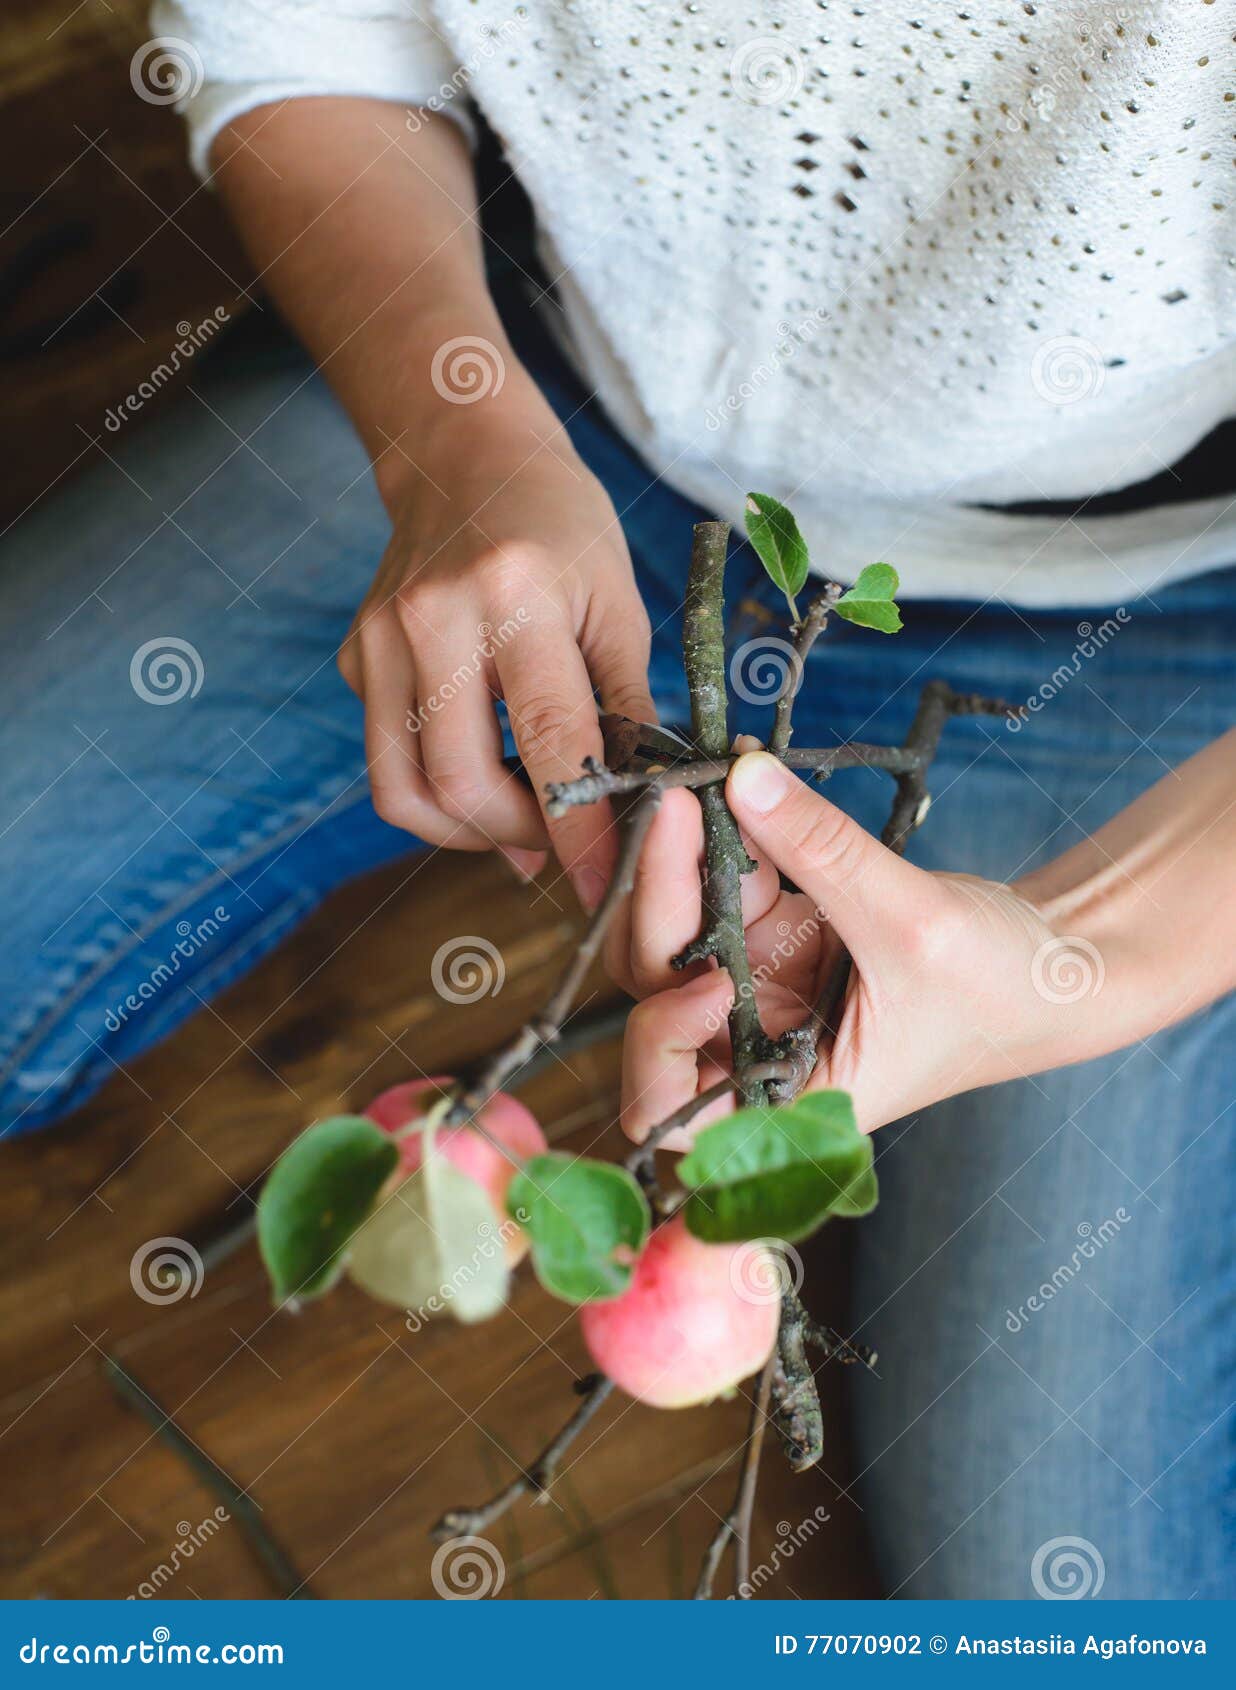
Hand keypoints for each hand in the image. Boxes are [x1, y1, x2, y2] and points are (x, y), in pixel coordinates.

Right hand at [338, 395, 653, 907]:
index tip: (608, 891)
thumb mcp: (617, 604)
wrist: (465, 454)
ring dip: (468, 831)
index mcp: (517, 596)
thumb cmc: (562, 527)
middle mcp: (434, 617)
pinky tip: (484, 773)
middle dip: (519, 838)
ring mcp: (379, 637)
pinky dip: (437, 792)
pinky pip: (387, 759)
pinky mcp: (354, 655)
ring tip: (522, 823)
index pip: (553, 743)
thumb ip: (626, 711)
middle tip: (564, 845)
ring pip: (405, 790)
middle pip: (460, 783)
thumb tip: (631, 812)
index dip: (582, 832)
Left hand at [619, 752, 1109, 1142]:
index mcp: (785, 1097)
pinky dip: (725, 839)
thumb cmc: (1003, 986)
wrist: (1056, 963)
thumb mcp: (912, 919)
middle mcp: (756, 1049)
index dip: (657, 1045)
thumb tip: (742, 777)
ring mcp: (761, 989)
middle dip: (657, 901)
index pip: (668, 1107)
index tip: (705, 979)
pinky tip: (739, 785)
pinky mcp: (776, 939)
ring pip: (678, 929)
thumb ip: (821, 848)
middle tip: (678, 809)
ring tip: (702, 786)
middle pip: (655, 987)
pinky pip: (723, 888)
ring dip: (681, 859)